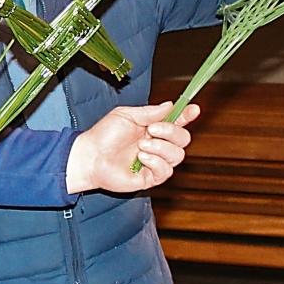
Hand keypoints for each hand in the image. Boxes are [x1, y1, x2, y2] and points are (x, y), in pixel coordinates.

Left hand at [66, 101, 199, 192]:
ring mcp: (155, 162)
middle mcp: (157, 145)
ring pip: (178, 155)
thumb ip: (150, 112)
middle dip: (171, 131)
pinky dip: (156, 161)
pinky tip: (141, 158)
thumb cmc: (103, 135)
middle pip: (184, 139)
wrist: (89, 156)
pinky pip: (166, 171)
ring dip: (161, 147)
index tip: (193, 109)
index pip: (178, 122)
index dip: (188, 115)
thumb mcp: (126, 115)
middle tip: (152, 129)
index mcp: (153, 128)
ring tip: (141, 146)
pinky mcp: (150, 178)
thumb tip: (170, 105)